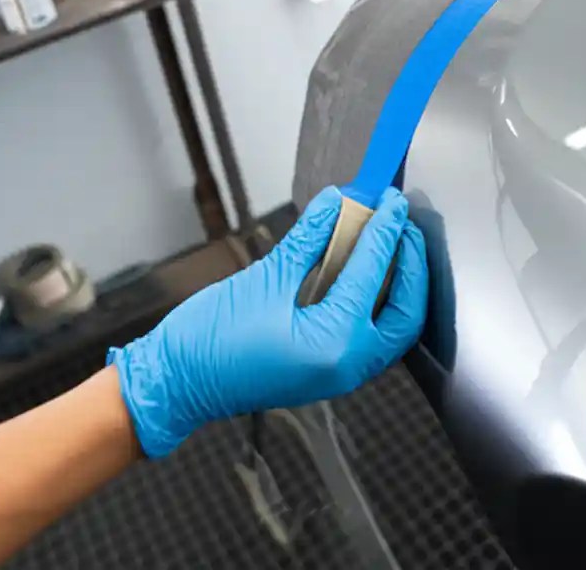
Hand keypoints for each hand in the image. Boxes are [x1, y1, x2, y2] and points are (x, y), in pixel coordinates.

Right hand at [108, 186, 428, 457]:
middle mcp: (347, 366)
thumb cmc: (209, 341)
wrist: (175, 384)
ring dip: (398, 286)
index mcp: (334, 344)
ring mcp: (339, 375)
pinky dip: (376, 304)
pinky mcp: (326, 372)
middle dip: (410, 266)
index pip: (372, 276)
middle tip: (402, 225)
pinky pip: (369, 337)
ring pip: (392, 328)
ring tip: (392, 244)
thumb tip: (336, 204)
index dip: (385, 231)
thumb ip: (309, 241)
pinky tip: (365, 273)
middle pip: (405, 312)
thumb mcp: (263, 279)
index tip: (391, 201)